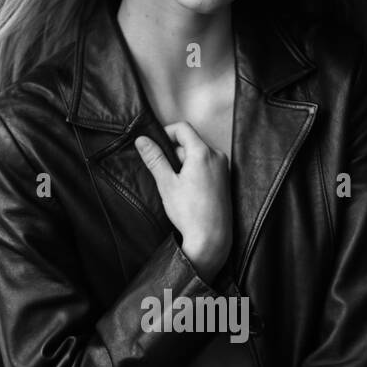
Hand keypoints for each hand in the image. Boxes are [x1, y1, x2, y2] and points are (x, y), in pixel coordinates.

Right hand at [134, 122, 231, 278]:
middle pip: (190, 142)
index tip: (155, 146)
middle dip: (174, 153)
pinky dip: (194, 171)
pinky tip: (189, 192)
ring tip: (177, 186)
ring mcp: (223, 168)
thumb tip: (142, 140)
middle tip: (165, 174)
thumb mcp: (166, 183)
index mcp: (203, 152)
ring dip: (184, 163)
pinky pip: (206, 166)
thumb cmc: (190, 213)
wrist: (211, 238)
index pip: (182, 128)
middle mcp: (217, 156)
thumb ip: (154, 158)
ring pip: (198, 155)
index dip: (166, 133)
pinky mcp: (225, 179)